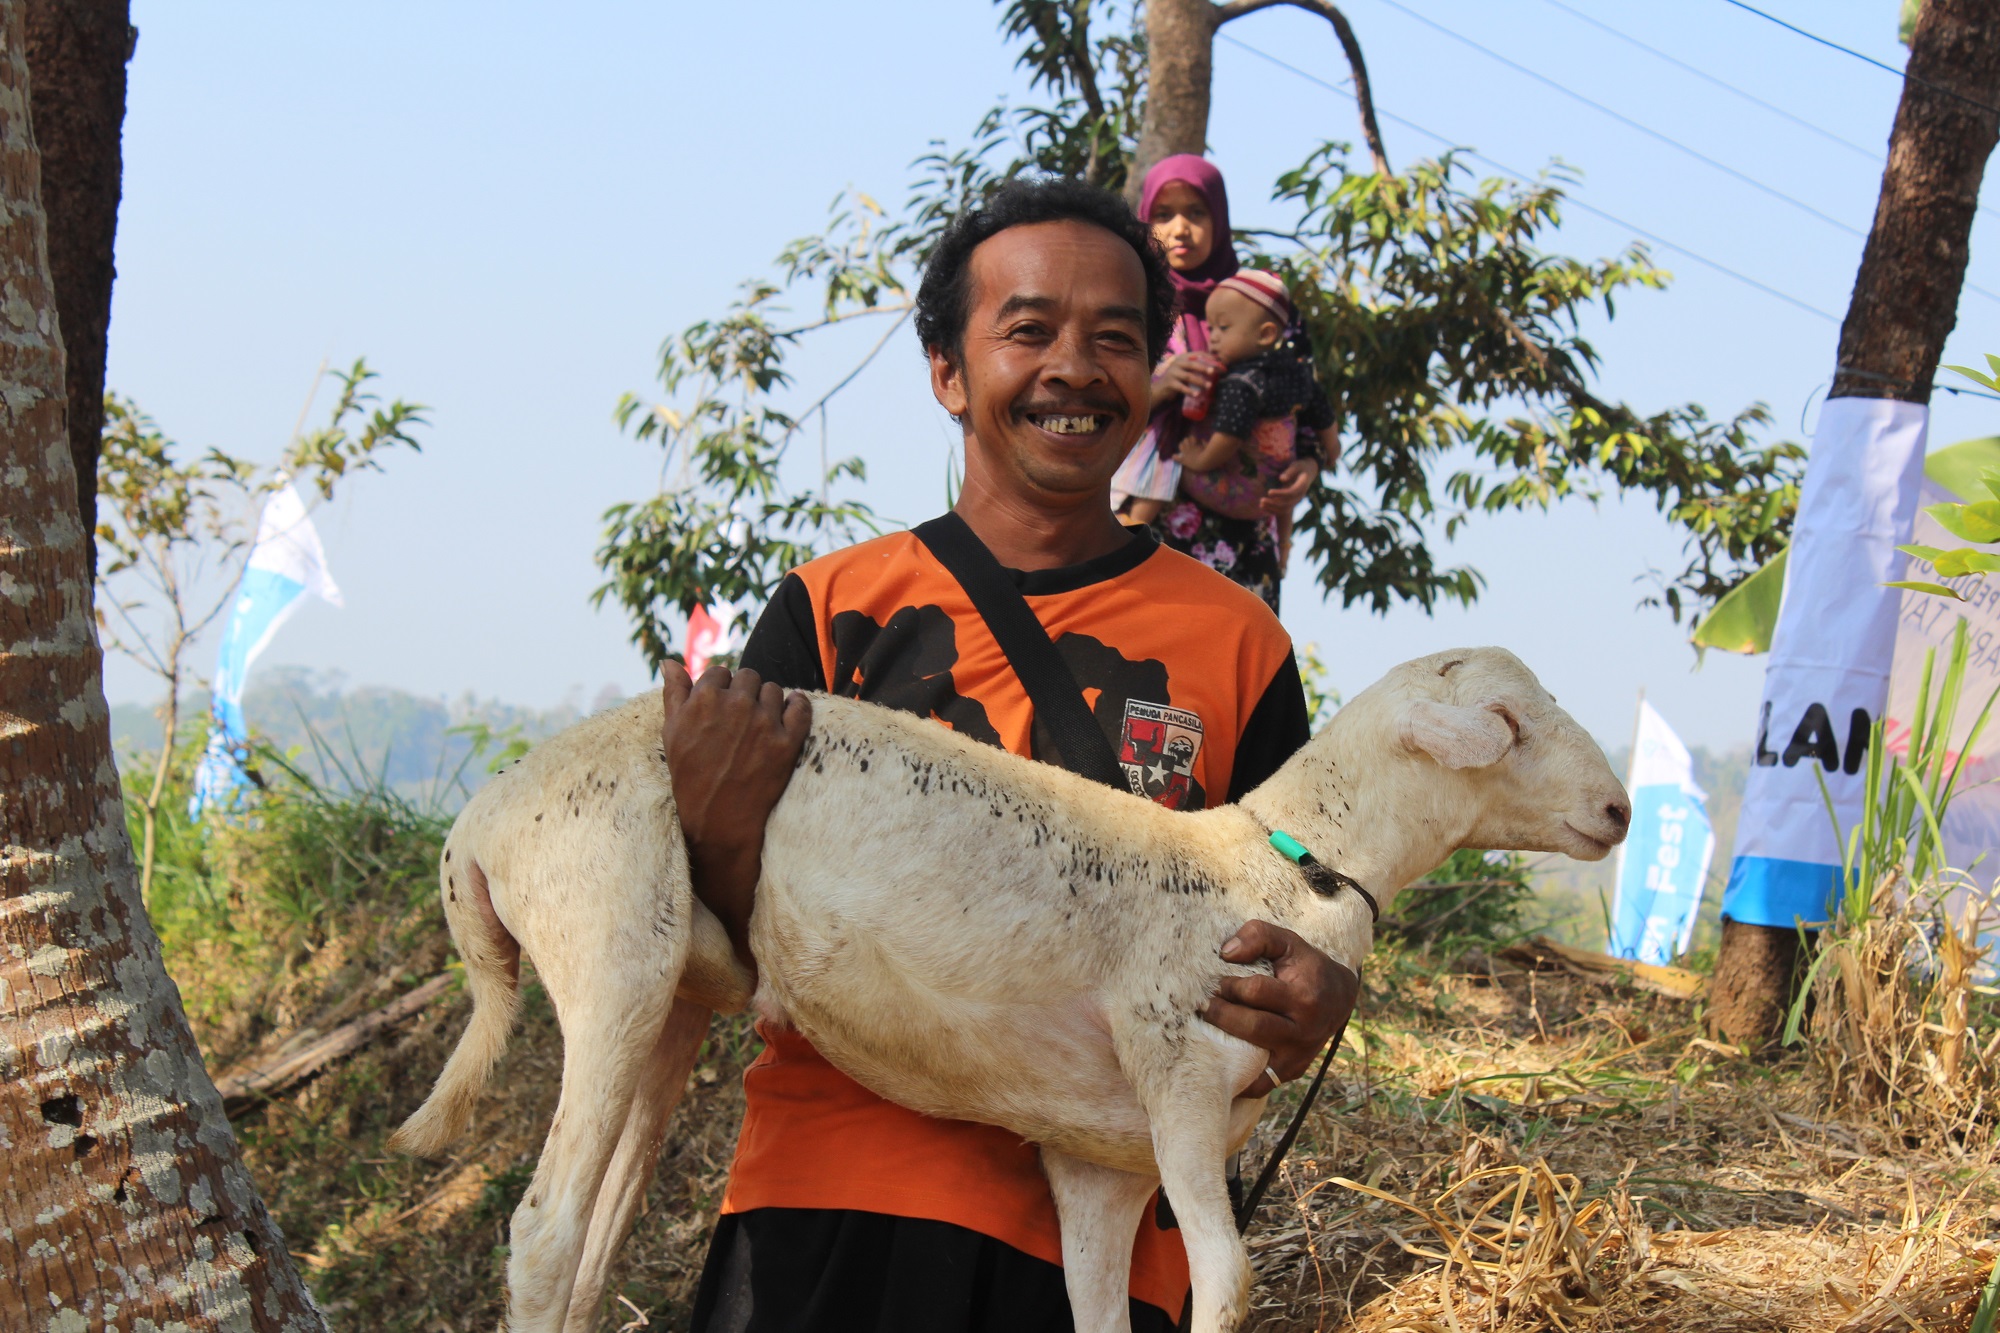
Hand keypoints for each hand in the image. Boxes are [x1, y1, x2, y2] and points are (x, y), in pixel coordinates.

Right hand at [661, 663, 812, 966]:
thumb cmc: (689, 776)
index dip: (722, 688)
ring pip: (775, 690)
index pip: (721, 672)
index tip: (723, 705)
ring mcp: (765, 722)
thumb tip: (670, 661)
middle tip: (742, 715)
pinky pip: (801, 706)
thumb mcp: (672, 733)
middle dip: (746, 692)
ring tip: (761, 723)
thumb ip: (675, 692)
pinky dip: (798, 706)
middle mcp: (737, 704)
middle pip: (750, 677)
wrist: (717, 821)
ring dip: (769, 701)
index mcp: (705, 698)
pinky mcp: (788, 741)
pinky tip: (790, 712)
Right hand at [1150, 351, 1222, 406]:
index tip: (1217, 362)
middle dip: (1204, 368)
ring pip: (1189, 376)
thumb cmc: (1176, 380)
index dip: (1208, 357)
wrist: (1160, 389)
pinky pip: (1182, 387)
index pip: (1197, 354)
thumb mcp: (1185, 371)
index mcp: (1182, 358)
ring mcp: (1173, 373)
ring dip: (1200, 381)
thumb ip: (1195, 369)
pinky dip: (1190, 391)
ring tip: (1209, 386)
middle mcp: (1177, 363)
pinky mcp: (1170, 383)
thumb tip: (1213, 370)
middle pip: (1192, 364)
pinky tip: (1197, 395)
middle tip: (1213, 372)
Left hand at [1201, 920, 1358, 1098]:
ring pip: (1253, 1060)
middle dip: (1220, 1015)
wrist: (1337, 997)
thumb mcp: (1287, 941)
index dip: (1230, 986)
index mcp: (1304, 996)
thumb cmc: (1304, 965)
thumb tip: (1226, 953)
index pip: (1256, 992)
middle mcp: (1304, 1030)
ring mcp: (1298, 1055)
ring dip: (1222, 1047)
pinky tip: (1216, 1068)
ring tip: (1204, 1030)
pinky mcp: (1291, 1071)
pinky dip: (1237, 1080)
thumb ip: (1257, 936)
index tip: (1216, 982)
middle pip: (1252, 1027)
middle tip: (1201, 1005)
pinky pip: (1260, 1084)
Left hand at [1258, 458, 1319, 514]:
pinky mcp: (1292, 502)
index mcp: (1302, 486)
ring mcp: (1296, 500)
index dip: (1280, 494)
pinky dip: (1273, 510)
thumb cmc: (1300, 467)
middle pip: (1287, 503)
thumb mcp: (1296, 466)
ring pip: (1285, 509)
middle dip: (1274, 503)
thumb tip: (1281, 479)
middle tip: (1262, 500)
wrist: (1308, 472)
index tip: (1269, 492)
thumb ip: (1289, 472)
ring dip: (1272, 508)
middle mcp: (1300, 495)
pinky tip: (1263, 507)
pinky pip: (1283, 510)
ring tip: (1261, 504)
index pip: (1291, 493)